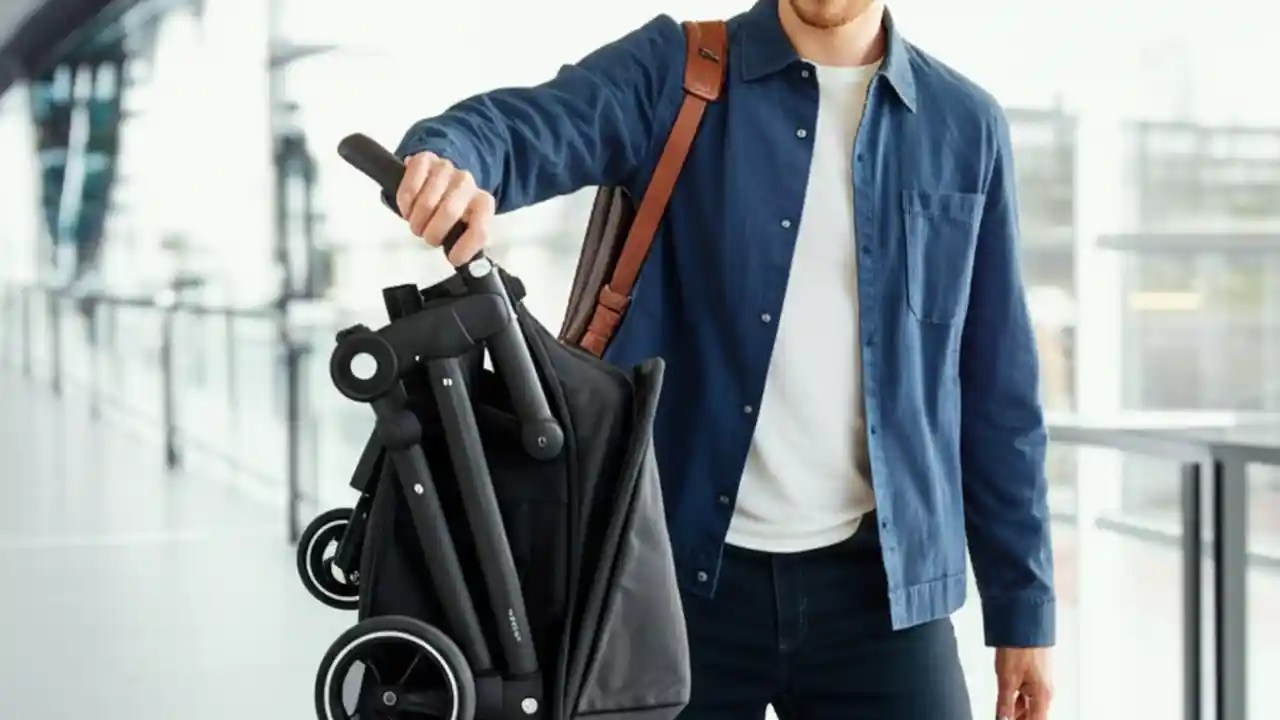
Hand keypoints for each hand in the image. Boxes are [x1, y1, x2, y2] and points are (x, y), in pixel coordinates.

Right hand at [396, 151, 494, 265]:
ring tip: (417, 224)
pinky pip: (410, 187)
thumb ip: (465, 242)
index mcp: (482, 202)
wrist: (440, 176)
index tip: (453, 259)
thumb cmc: (450, 209)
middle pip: (449, 212)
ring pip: (426, 202)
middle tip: (427, 238)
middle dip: (433, 233)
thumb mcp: (462, 226)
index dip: (465, 247)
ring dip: (417, 220)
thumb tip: (463, 264)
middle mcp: (467, 182)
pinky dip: (405, 204)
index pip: (480, 228)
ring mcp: (445, 169)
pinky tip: (408, 209)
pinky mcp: (424, 160)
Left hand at [995, 647, 1051, 719]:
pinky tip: (1006, 700)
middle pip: (1033, 715)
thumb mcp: (1007, 679)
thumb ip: (1004, 704)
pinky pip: (1027, 694)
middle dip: (1019, 718)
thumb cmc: (1019, 646)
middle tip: (1004, 717)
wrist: (1024, 622)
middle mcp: (1045, 691)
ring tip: (1002, 712)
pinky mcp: (1035, 674)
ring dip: (1017, 711)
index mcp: (1042, 696)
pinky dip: (1017, 699)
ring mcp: (1040, 682)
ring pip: (1029, 705)